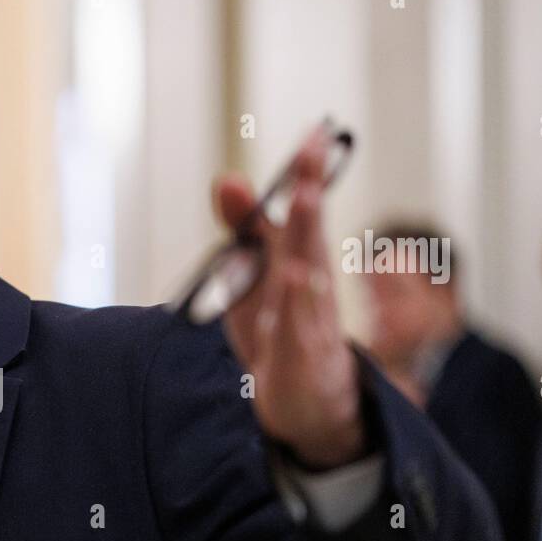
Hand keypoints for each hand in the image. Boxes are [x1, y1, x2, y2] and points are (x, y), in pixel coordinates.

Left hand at [216, 125, 365, 469]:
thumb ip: (245, 231)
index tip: (314, 131)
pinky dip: (296, 302)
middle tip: (311, 148)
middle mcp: (309, 288)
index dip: (306, 175)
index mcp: (299, 265)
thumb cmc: (280, 335)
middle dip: (310, 191)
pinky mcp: (301, 358)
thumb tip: (227, 178)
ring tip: (308, 196)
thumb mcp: (255, 280)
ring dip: (309, 235)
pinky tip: (294, 275)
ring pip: (309, 274)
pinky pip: (297, 327)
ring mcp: (308, 323)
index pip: (301, 214)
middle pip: (309, 234)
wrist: (305, 409)